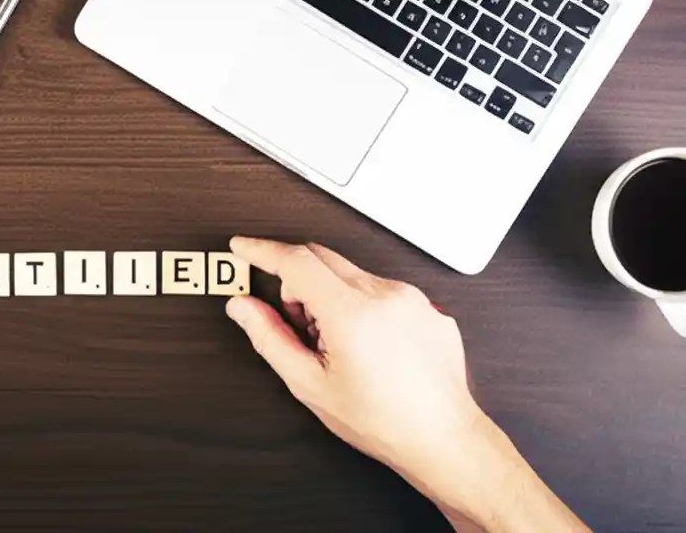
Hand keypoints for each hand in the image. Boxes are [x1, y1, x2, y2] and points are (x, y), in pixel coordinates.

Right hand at [225, 236, 587, 532]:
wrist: (443, 438)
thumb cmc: (383, 421)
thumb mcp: (311, 384)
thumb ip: (270, 338)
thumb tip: (243, 308)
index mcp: (351, 313)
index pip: (295, 261)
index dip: (261, 250)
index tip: (242, 247)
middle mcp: (384, 295)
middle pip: (321, 258)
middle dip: (295, 279)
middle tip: (294, 320)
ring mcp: (410, 297)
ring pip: (351, 273)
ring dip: (330, 294)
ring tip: (338, 343)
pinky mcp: (427, 305)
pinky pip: (381, 289)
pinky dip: (362, 305)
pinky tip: (369, 344)